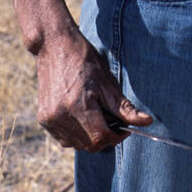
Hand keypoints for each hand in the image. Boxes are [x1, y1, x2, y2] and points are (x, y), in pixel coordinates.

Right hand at [34, 28, 152, 151]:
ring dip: (92, 137)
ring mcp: (49, 120)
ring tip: (98, 116)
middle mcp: (59, 117)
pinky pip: (65, 139)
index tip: (125, 128)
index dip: (117, 137)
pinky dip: (78, 135)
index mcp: (76, 106)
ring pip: (78, 145)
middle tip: (114, 120)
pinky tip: (84, 117)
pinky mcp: (43, 120)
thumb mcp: (108, 83)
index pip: (101, 138)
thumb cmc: (84, 61)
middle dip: (106, 137)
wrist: (54, 47)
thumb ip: (126, 108)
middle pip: (90, 145)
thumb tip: (147, 123)